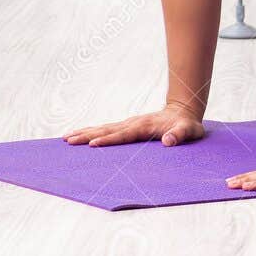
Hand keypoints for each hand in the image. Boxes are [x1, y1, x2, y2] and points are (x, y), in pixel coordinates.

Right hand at [63, 104, 205, 147]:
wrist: (184, 111)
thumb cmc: (186, 125)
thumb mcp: (189, 131)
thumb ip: (180, 135)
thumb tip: (168, 141)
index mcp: (144, 126)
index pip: (123, 134)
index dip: (109, 139)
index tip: (93, 144)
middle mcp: (133, 123)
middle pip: (107, 129)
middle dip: (87, 135)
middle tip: (68, 140)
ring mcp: (129, 124)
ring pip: (103, 128)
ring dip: (85, 132)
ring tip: (66, 138)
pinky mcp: (127, 127)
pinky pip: (106, 129)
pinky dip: (92, 132)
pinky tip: (80, 135)